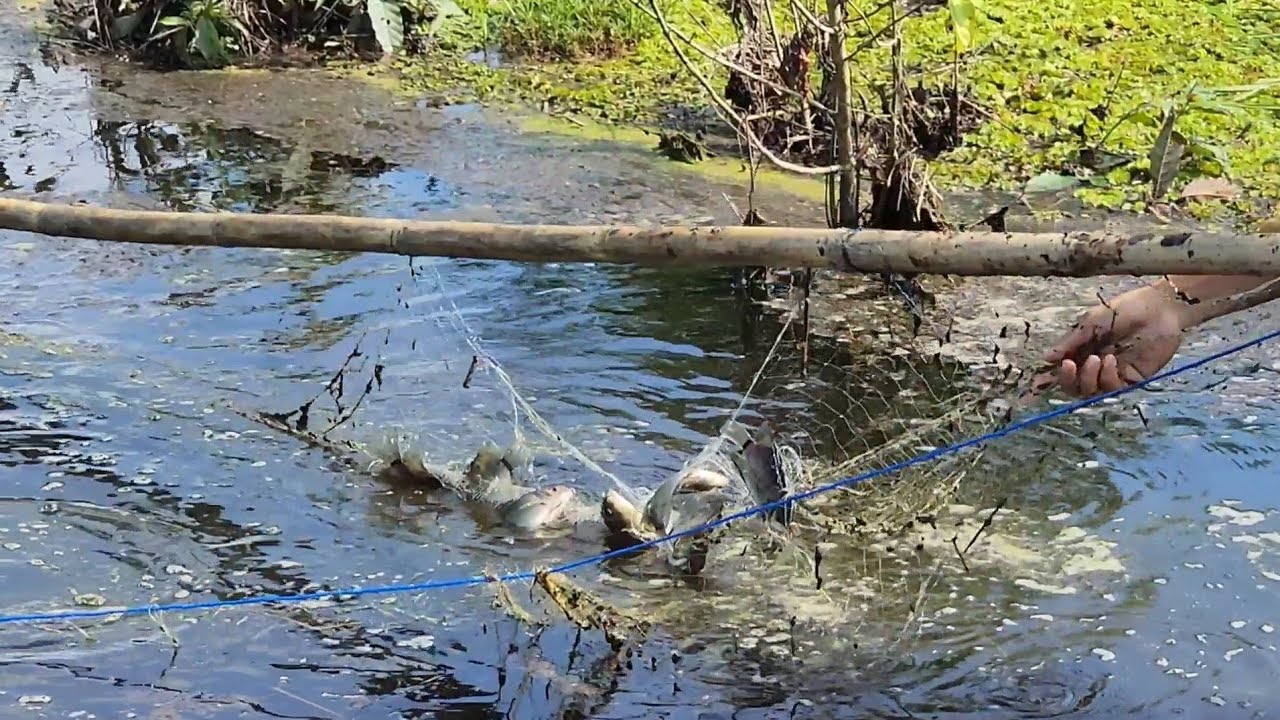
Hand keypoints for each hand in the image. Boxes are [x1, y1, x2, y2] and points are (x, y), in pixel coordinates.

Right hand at [1041, 283, 1185, 397]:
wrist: (1159, 308)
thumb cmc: (1126, 309)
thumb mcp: (1092, 323)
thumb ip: (1071, 342)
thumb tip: (1046, 358)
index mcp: (1083, 351)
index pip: (1065, 372)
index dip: (1053, 377)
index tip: (1043, 378)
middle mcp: (1096, 366)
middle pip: (1075, 387)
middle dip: (1069, 381)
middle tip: (1071, 365)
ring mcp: (1114, 373)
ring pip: (1092, 391)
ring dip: (1089, 378)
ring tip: (1097, 358)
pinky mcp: (1133, 379)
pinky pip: (1113, 388)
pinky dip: (1108, 377)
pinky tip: (1111, 360)